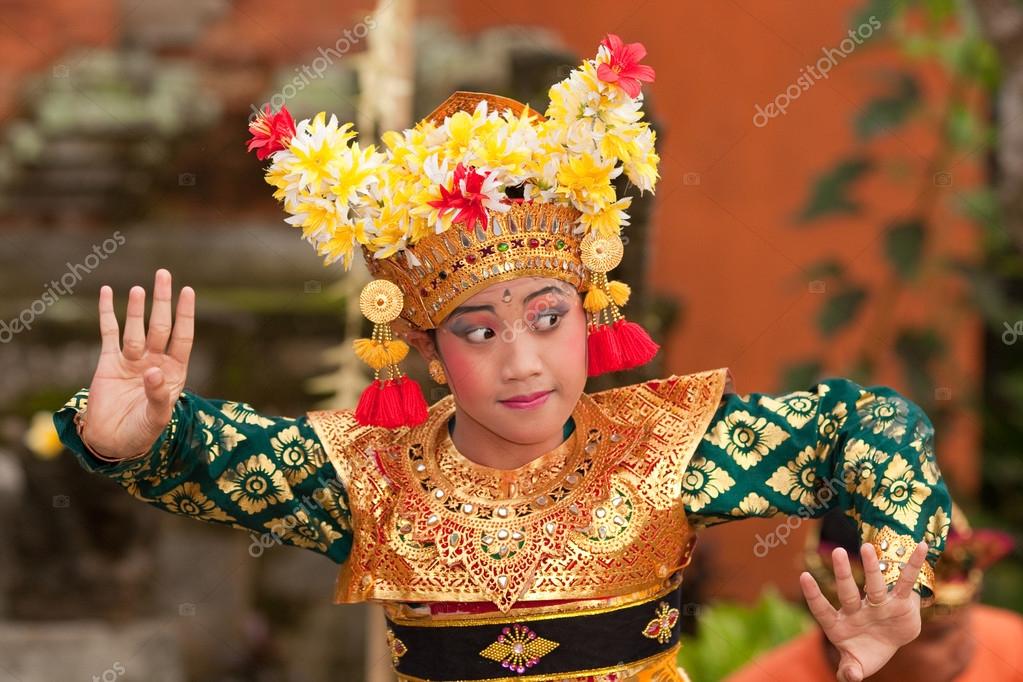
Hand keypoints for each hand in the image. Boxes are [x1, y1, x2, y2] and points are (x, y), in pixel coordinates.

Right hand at [80, 269, 194, 458]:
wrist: (113, 441)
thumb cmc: (142, 431)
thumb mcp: (156, 417)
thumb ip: (158, 395)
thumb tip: (153, 371)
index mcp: (174, 371)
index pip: (183, 336)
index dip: (185, 314)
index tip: (188, 291)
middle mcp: (155, 360)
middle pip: (160, 326)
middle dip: (162, 301)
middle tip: (163, 274)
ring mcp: (132, 359)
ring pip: (136, 327)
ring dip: (137, 308)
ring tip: (140, 288)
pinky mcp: (109, 362)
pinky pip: (109, 332)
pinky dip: (108, 313)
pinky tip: (109, 293)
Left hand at [799, 540, 928, 681]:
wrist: (887, 644)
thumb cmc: (864, 652)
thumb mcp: (856, 665)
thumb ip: (850, 670)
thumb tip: (850, 676)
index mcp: (839, 624)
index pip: (822, 609)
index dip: (813, 595)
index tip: (804, 576)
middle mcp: (857, 610)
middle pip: (848, 592)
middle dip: (843, 574)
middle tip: (838, 552)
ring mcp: (878, 605)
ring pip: (874, 585)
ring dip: (872, 567)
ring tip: (867, 547)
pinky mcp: (900, 603)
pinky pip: (906, 582)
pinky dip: (913, 565)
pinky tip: (919, 546)